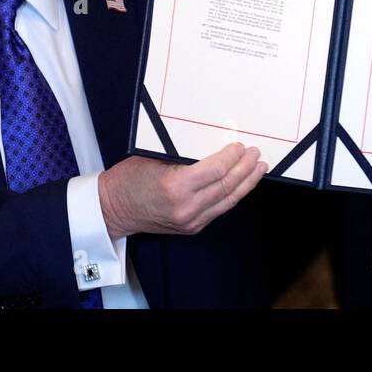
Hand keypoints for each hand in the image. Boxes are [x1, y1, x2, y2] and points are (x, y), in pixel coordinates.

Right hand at [97, 143, 266, 240]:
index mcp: (176, 186)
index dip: (232, 157)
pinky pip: (219, 209)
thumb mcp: (153, 157)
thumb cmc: (128, 178)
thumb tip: (212, 144)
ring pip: (227, 201)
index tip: (239, 146)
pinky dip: (232, 195)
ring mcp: (190, 220)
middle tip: (256, 155)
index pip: (216, 171)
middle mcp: (186, 207)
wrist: (112, 209)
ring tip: (259, 169)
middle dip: (245, 169)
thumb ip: (183, 155)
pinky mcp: (192, 227)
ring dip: (246, 184)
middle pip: (226, 186)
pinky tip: (241, 185)